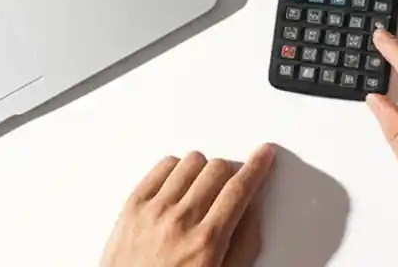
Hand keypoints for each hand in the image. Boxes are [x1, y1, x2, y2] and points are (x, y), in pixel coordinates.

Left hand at [100, 145, 275, 266]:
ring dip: (202, 171)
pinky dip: (175, 170)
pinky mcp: (134, 204)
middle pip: (217, 169)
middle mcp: (180, 221)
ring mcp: (154, 209)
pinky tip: (178, 186)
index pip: (239, 190)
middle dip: (228, 174)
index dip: (256, 167)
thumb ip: (244, 242)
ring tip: (199, 190)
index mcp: (207, 242)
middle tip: (226, 188)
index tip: (263, 155)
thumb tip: (252, 207)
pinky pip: (162, 166)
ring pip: (191, 162)